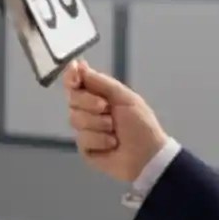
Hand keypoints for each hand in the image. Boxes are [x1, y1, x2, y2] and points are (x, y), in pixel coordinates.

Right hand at [64, 59, 168, 182]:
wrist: (147, 154)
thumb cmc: (140, 123)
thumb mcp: (124, 97)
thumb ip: (99, 81)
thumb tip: (78, 64)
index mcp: (98, 94)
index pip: (76, 82)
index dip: (71, 78)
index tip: (75, 79)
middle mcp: (88, 110)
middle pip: (72, 99)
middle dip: (89, 103)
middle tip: (106, 108)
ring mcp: (85, 129)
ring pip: (75, 119)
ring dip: (98, 124)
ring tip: (115, 131)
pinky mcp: (85, 148)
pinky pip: (82, 139)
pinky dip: (99, 140)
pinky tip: (112, 144)